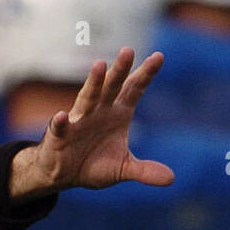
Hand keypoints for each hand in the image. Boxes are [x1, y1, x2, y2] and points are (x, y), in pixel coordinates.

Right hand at [8, 48, 172, 198]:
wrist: (64, 175)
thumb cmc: (94, 164)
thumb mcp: (122, 169)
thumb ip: (144, 171)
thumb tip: (171, 179)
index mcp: (117, 113)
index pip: (134, 89)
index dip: (146, 74)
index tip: (159, 56)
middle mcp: (99, 111)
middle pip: (111, 87)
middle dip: (119, 70)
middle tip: (128, 50)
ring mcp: (78, 121)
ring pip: (87, 98)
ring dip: (93, 83)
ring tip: (99, 66)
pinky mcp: (58, 136)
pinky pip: (60, 127)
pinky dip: (60, 122)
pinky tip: (62, 116)